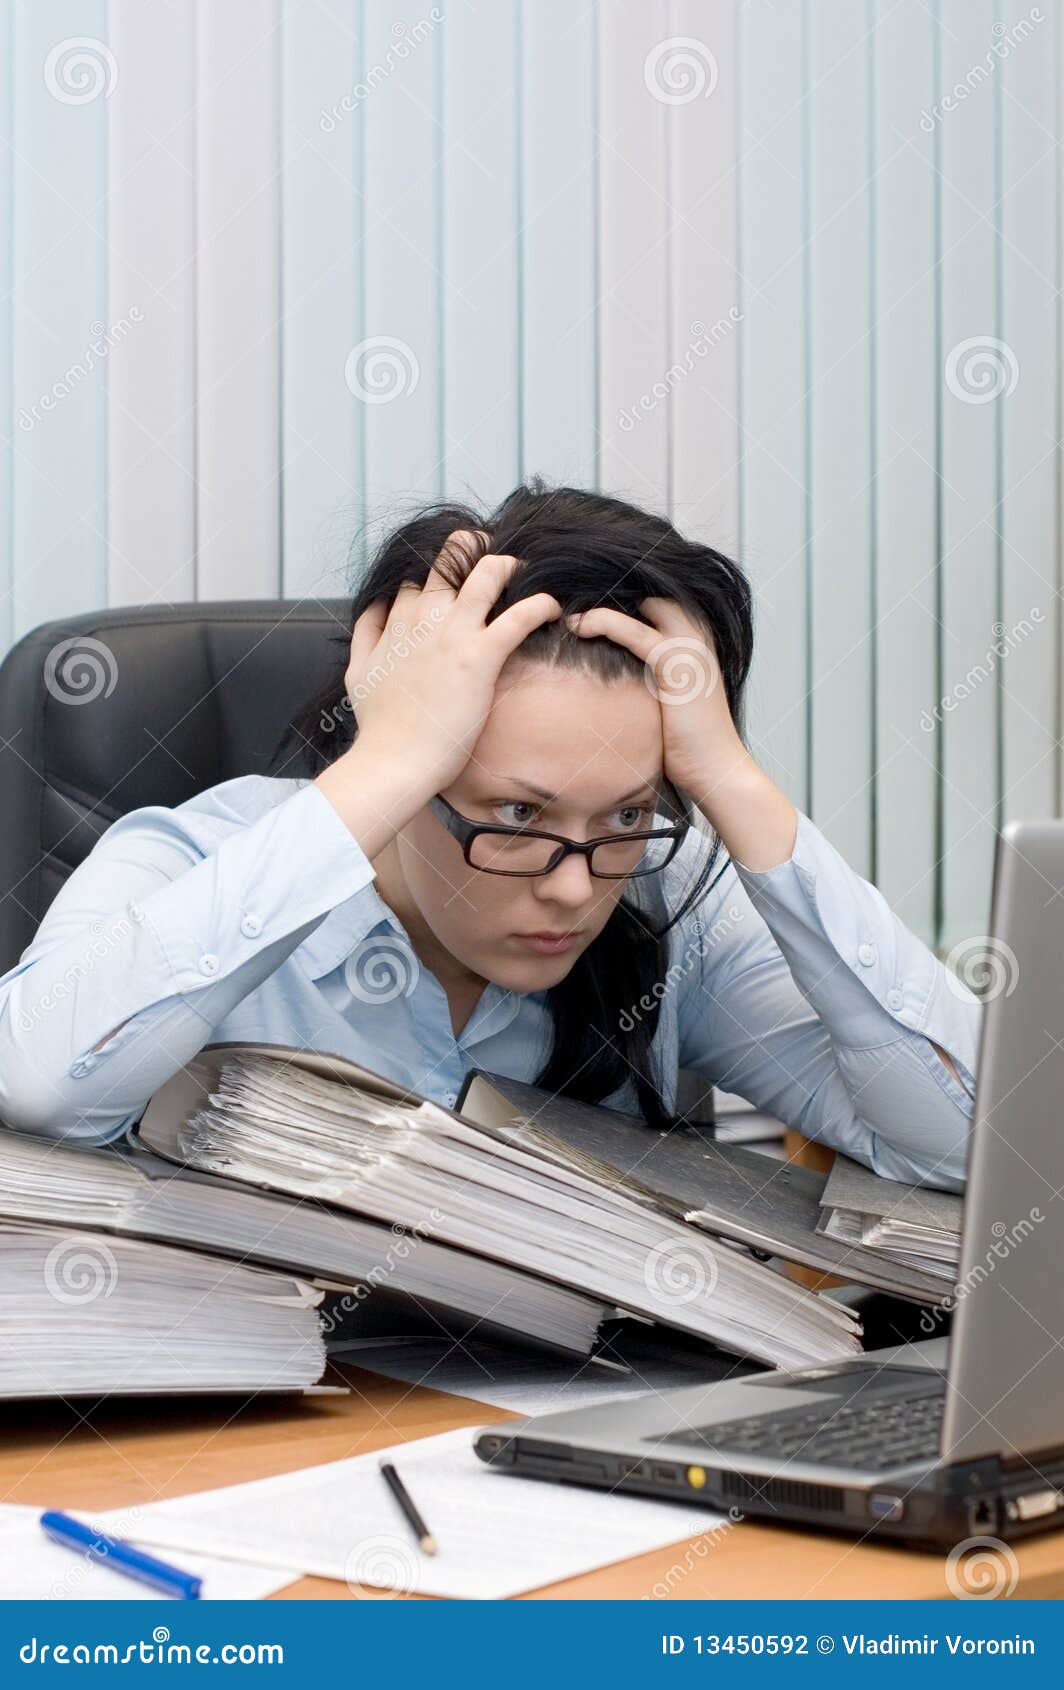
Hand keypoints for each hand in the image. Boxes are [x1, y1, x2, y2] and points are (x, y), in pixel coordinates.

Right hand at [325, 531, 561, 818]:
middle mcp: (425, 617)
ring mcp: (453, 634)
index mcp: (399, 621)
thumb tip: (376, 606)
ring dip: (510, 567)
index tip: (460, 583)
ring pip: (487, 574)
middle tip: (499, 563)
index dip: (443, 576)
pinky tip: (552, 609)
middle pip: (452, 560)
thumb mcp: (357, 673)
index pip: (422, 578)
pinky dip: (541, 606)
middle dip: (476, 551)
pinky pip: (519, 616)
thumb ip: (367, 635)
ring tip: (526, 574)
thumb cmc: (379, 726)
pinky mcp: (480, 656)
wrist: (393, 760)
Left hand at [568, 598, 749, 799]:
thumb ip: (647, 673)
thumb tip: (610, 664)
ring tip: (571, 615)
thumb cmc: (687, 741)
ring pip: (642, 605)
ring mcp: (690, 646)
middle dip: (611, 591)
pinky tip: (582, 627)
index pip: (656, 598)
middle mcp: (697, 635)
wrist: (715, 768)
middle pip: (651, 593)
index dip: (621, 596)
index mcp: (696, 638)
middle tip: (574, 600)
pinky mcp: (677, 663)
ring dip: (602, 605)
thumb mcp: (666, 697)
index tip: (586, 600)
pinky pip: (636, 633)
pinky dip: (605, 623)